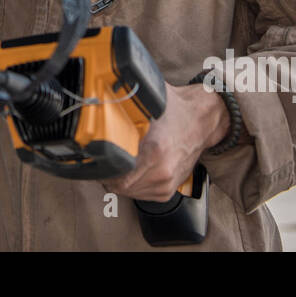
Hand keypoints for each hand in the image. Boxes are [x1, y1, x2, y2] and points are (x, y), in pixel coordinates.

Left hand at [102, 81, 229, 202]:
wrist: (201, 122)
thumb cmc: (175, 110)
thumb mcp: (147, 102)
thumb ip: (122, 106)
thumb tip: (97, 102)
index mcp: (154, 149)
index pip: (115, 170)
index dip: (100, 163)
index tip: (94, 153)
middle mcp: (162, 171)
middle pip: (117, 184)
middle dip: (106, 171)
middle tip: (102, 157)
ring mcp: (165, 183)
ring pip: (126, 192)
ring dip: (117, 179)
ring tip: (117, 160)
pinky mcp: (167, 191)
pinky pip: (138, 194)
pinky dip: (130, 184)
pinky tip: (130, 168)